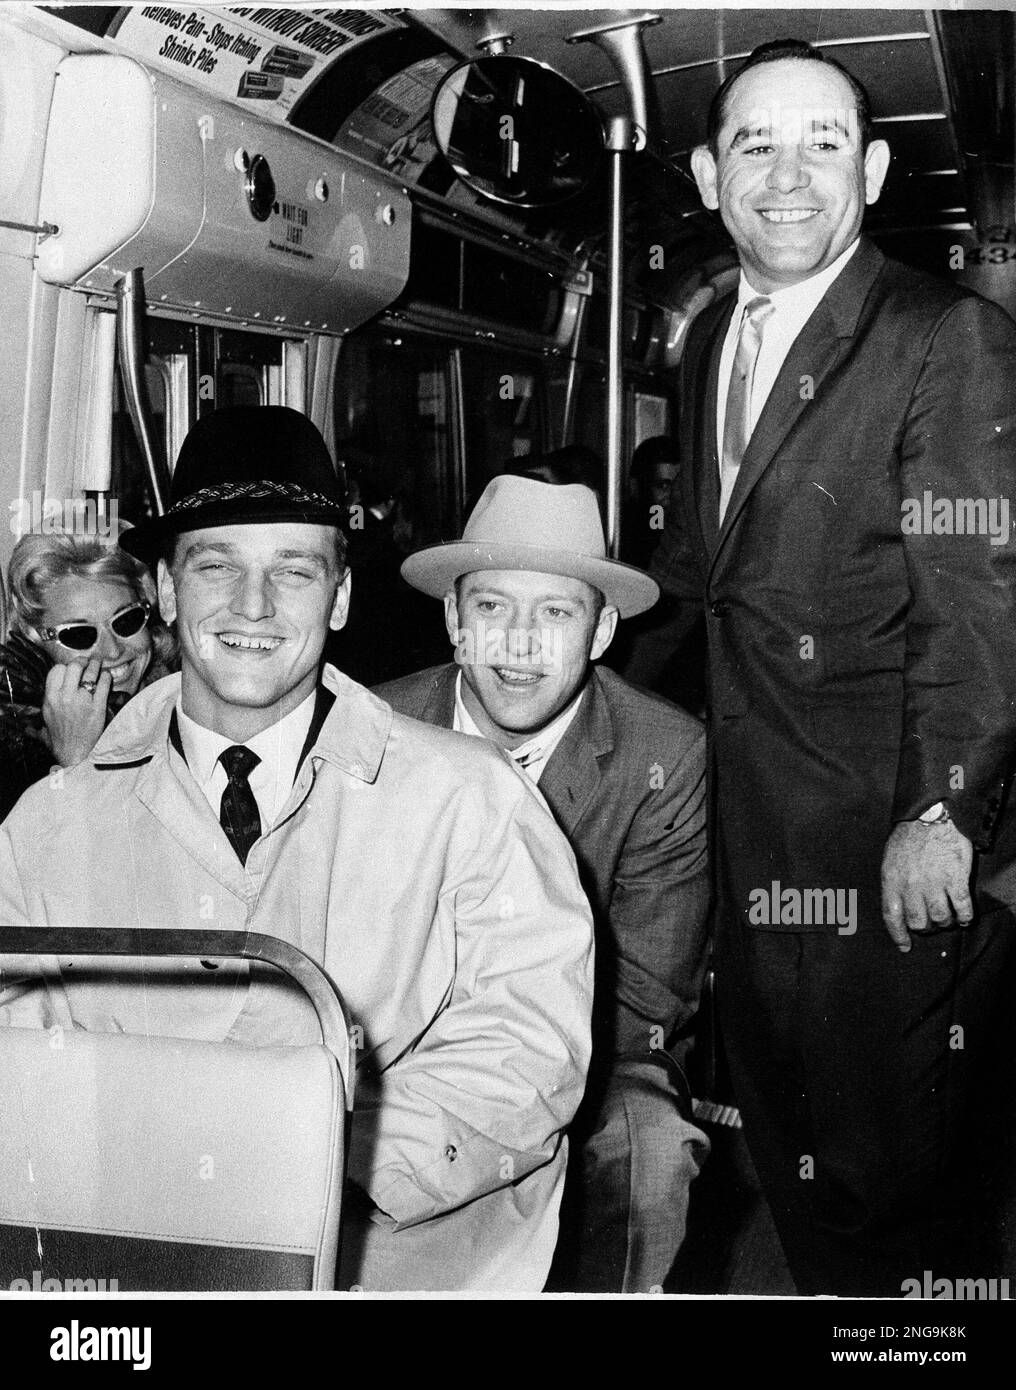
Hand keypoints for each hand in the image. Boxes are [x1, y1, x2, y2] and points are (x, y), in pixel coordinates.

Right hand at [42, 658, 111, 766]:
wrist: (76, 755)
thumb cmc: (61, 743)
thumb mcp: (45, 730)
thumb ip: (38, 724)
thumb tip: (29, 728)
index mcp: (50, 699)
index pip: (56, 670)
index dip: (65, 667)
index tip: (71, 668)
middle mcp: (65, 697)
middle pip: (73, 667)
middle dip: (82, 661)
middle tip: (88, 662)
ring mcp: (82, 701)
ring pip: (89, 672)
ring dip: (96, 665)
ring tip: (99, 664)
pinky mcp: (98, 706)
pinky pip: (103, 684)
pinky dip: (106, 677)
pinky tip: (106, 677)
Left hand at [881, 818, 973, 952]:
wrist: (932, 814)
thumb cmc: (909, 834)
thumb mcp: (890, 857)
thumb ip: (893, 882)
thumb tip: (896, 904)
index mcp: (891, 879)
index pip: (891, 916)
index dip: (898, 934)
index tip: (904, 945)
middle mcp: (911, 885)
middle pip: (918, 922)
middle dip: (925, 928)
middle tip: (931, 924)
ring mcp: (934, 883)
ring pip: (940, 918)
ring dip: (945, 923)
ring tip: (948, 919)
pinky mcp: (955, 879)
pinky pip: (961, 908)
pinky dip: (964, 917)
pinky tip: (964, 918)